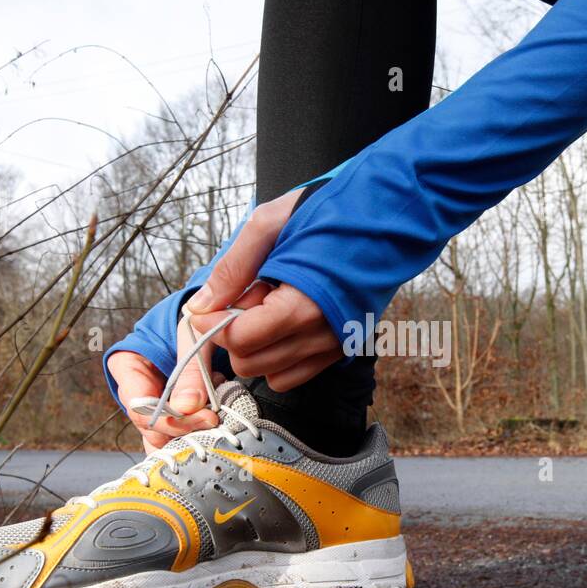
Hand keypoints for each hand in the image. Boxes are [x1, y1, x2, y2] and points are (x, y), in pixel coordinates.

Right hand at [105, 318, 224, 453]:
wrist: (206, 319)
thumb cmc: (194, 323)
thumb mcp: (194, 337)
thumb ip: (191, 368)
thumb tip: (187, 407)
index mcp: (127, 366)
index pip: (139, 406)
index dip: (170, 420)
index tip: (204, 417)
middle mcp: (135, 391)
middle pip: (152, 428)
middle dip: (186, 429)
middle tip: (215, 418)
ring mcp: (153, 406)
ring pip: (166, 439)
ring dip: (195, 433)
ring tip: (215, 409)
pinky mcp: (173, 415)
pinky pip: (182, 436)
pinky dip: (201, 432)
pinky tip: (215, 414)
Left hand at [186, 186, 343, 391]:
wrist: (385, 215)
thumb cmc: (329, 211)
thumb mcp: (269, 223)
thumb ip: (232, 268)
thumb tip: (201, 305)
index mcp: (304, 305)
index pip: (240, 340)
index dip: (212, 325)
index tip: (206, 307)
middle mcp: (323, 335)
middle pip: (250, 363)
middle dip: (233, 335)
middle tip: (244, 298)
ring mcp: (336, 346)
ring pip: (271, 375)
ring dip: (256, 348)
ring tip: (269, 307)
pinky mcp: (342, 350)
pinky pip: (295, 375)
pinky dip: (278, 358)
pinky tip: (283, 322)